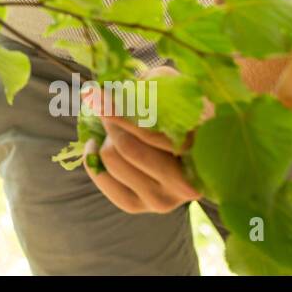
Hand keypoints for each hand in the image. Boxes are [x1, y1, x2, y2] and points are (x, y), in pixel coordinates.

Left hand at [84, 67, 201, 214]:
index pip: (150, 134)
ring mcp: (163, 201)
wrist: (187, 148)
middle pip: (127, 148)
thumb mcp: (175, 89)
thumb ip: (153, 85)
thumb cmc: (181, 110)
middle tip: (106, 107)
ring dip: (107, 138)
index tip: (98, 94)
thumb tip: (113, 88)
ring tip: (116, 129)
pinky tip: (97, 144)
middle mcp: (186, 185)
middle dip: (111, 121)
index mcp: (200, 155)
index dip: (119, 110)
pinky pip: (101, 178)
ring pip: (111, 159)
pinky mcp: (139, 207)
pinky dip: (91, 158)